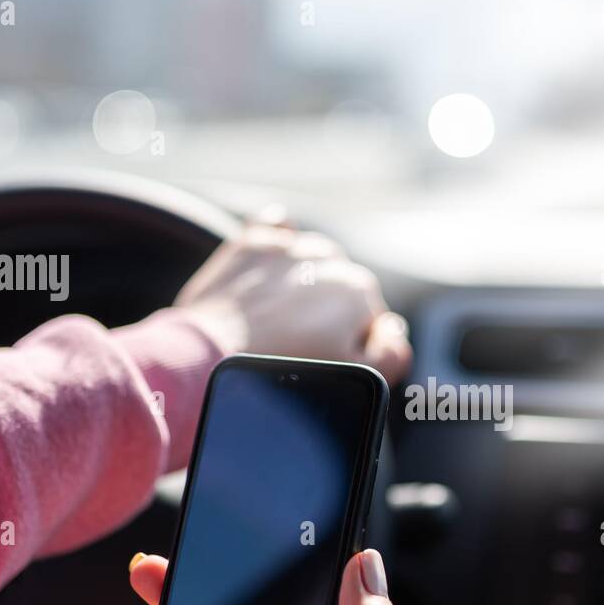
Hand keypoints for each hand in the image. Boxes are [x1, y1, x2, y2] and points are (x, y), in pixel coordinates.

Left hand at [174, 223, 411, 383]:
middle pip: (342, 290)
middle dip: (327, 314)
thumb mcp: (356, 378)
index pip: (371, 321)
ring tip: (278, 319)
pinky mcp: (255, 241)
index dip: (352, 345)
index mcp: (361, 291)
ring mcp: (291, 246)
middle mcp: (331, 259)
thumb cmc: (284, 372)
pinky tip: (273, 266)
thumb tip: (393, 330)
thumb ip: (393, 354)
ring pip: (315, 262)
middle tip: (296, 346)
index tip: (323, 360)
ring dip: (305, 284)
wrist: (210, 357)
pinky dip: (282, 240)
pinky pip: (280, 226)